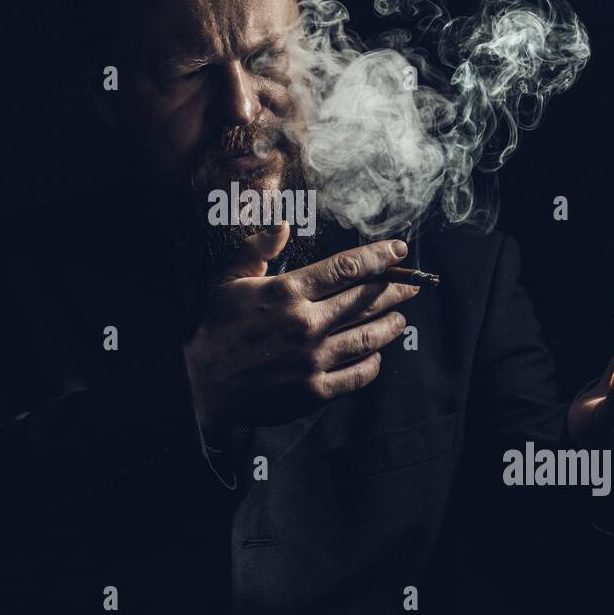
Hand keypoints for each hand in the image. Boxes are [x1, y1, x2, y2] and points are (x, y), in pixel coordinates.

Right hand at [183, 222, 421, 446]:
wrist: (201, 384)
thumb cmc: (215, 328)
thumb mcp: (229, 280)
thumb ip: (257, 249)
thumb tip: (283, 224)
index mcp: (289, 292)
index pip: (347, 268)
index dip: (378, 258)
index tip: (398, 251)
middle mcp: (307, 324)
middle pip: (366, 301)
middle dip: (395, 289)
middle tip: (412, 284)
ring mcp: (314, 360)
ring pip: (368, 337)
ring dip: (390, 325)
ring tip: (400, 319)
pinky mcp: (315, 391)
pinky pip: (358, 375)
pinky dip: (373, 363)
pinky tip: (377, 355)